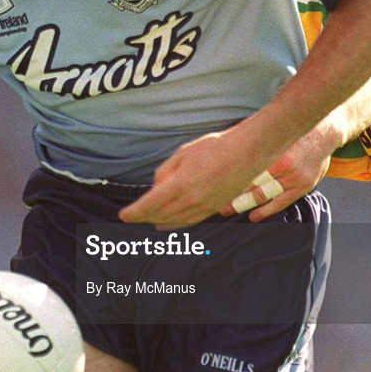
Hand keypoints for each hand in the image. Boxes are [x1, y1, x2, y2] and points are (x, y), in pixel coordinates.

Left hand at [119, 129, 271, 228]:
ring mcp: (205, 207)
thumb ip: (165, 171)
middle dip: (143, 217)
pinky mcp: (215, 209)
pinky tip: (170, 223)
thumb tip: (156, 186)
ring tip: (148, 221)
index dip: (134, 212)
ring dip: (158, 222)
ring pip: (175, 221)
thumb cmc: (216, 147)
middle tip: (132, 217)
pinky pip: (191, 221)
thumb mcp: (183, 153)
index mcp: (181, 184)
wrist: (247, 152)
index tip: (123, 216)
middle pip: (160, 215)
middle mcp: (192, 200)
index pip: (150, 204)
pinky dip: (177, 224)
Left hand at [221, 132, 330, 221]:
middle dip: (234, 193)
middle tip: (217, 201)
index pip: (247, 168)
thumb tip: (227, 145)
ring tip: (228, 210)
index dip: (230, 178)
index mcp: (275, 149)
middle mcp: (286, 165)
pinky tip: (253, 216)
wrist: (325, 132)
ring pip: (266, 195)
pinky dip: (267, 210)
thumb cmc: (293, 129)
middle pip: (254, 183)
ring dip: (245, 203)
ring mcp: (297, 178)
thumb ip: (253, 139)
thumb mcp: (273, 129)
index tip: (215, 184)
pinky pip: (282, 202)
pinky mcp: (304, 186)